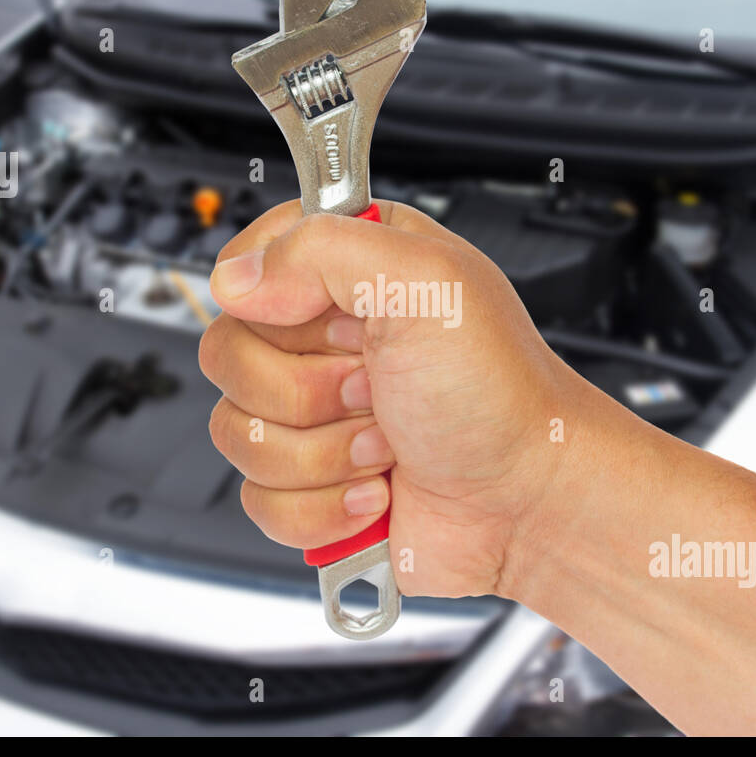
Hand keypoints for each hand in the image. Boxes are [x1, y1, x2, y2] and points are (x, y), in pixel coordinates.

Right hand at [200, 199, 614, 597]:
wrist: (528, 504)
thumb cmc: (501, 395)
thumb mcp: (424, 284)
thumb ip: (320, 250)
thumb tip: (237, 280)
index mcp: (351, 269)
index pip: (247, 262)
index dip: (274, 300)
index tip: (338, 321)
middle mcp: (325, 337)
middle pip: (227, 353)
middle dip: (307, 389)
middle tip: (374, 388)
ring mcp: (313, 414)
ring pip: (236, 431)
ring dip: (321, 452)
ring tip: (386, 442)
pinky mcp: (309, 482)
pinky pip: (257, 498)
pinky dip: (322, 506)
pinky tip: (377, 489)